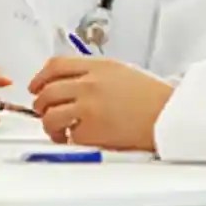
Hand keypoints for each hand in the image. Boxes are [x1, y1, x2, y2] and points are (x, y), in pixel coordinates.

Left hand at [29, 57, 174, 151]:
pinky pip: (68, 136)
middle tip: (44, 112)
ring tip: (59, 131)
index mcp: (97, 66)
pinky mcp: (92, 131)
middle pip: (47, 91)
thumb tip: (67, 82)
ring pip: (50, 116)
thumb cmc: (152, 98)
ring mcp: (88, 107)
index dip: (40, 77)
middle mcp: (89, 84)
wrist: (170, 115)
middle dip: (41, 104)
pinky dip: (70, 140)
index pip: (55, 66)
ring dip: (50, 125)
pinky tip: (79, 139)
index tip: (35, 86)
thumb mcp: (121, 72)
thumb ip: (93, 73)